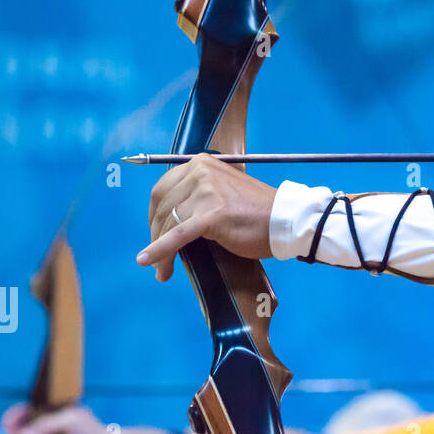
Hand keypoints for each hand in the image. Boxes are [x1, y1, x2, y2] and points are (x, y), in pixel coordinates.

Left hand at [137, 154, 276, 280]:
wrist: (285, 220)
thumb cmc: (256, 211)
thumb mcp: (221, 190)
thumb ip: (197, 195)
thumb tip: (168, 218)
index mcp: (201, 163)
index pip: (162, 190)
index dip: (154, 216)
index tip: (156, 234)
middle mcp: (200, 172)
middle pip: (162, 207)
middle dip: (155, 234)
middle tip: (157, 256)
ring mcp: (205, 192)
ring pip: (168, 224)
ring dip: (159, 249)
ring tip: (162, 270)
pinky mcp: (211, 215)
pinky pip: (177, 236)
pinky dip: (160, 251)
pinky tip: (149, 262)